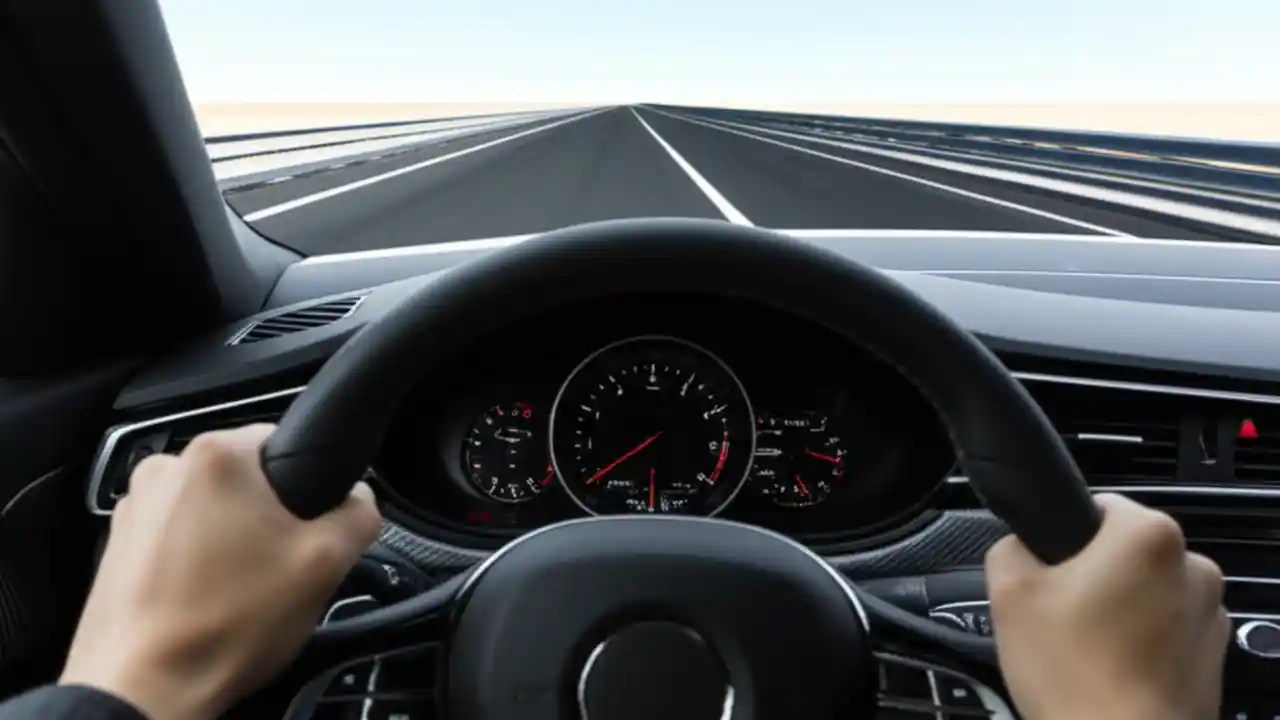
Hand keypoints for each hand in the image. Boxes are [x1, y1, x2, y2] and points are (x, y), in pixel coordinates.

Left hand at [60, 424, 380, 719]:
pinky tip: (208, 604)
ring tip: (240, 594)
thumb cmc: (226, 625)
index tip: (307, 531)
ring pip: (212, 513)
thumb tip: (360, 501)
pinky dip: (197, 565)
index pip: (285, 442)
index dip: (309, 489)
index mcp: (216, 456)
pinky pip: (177, 542)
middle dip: (268, 519)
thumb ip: (359, 515)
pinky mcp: (116, 549)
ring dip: (232, 542)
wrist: (145, 691)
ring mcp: (133, 510)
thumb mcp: (325, 564)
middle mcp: (165, 470)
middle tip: (280, 569)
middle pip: (246, 481)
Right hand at [986, 493, 1228, 719]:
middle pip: (1124, 553)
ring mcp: (1212, 615)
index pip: (1096, 507)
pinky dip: (1141, 644)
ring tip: (1083, 652)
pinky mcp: (1215, 658)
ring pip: (1145, 594)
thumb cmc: (1069, 667)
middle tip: (1055, 617)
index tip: (1045, 579)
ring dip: (1119, 610)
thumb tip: (1026, 546)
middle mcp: (1195, 566)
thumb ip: (1011, 546)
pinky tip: (1111, 673)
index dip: (1062, 539)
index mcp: (1149, 534)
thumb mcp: (1007, 592)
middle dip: (1092, 576)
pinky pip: (1166, 632)